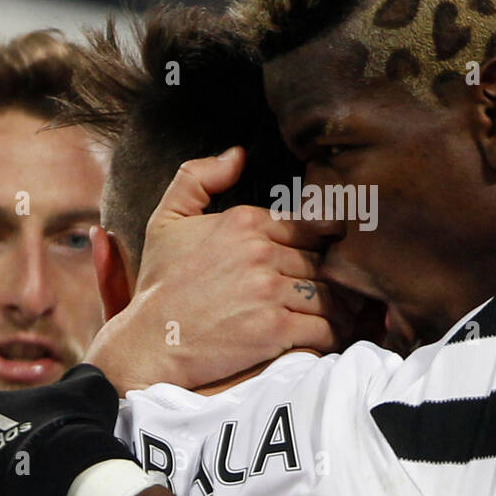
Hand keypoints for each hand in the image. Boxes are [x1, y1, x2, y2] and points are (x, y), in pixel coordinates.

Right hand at [89, 147, 353, 392]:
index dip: (329, 240)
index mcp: (245, 222)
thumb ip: (198, 177)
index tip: (334, 253)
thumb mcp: (166, 219)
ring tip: (344, 314)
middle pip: (324, 260)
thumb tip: (239, 153)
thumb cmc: (160, 283)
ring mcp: (269, 291)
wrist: (148, 342)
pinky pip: (325, 327)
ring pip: (330, 294)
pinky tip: (331, 334)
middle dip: (336, 276)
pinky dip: (334, 332)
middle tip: (346, 289)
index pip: (313, 224)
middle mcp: (261, 252)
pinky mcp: (275, 330)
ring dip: (341, 306)